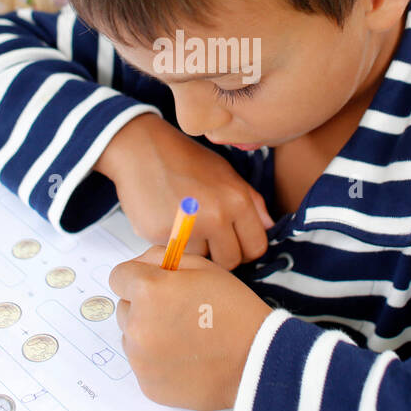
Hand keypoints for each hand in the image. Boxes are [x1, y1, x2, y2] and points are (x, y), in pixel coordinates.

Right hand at [96, 113, 274, 268]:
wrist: (142, 149)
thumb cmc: (184, 159)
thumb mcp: (225, 172)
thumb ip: (251, 201)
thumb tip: (269, 226)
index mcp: (237, 199)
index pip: (256, 247)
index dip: (245, 249)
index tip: (234, 244)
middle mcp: (217, 215)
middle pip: (231, 261)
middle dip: (221, 254)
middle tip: (207, 238)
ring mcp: (189, 228)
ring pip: (203, 261)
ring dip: (195, 249)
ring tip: (183, 225)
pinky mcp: (163, 235)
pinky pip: (176, 255)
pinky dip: (173, 246)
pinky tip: (167, 224)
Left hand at [109, 247, 272, 410]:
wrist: (256, 360)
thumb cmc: (234, 311)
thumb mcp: (203, 268)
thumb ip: (163, 259)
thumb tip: (139, 264)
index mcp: (148, 291)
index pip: (118, 277)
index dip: (138, 278)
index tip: (155, 286)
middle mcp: (136, 325)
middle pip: (123, 308)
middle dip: (143, 306)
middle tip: (177, 313)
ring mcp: (140, 359)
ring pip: (131, 337)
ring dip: (148, 334)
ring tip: (185, 338)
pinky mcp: (147, 385)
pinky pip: (142, 364)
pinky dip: (157, 361)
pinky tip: (185, 358)